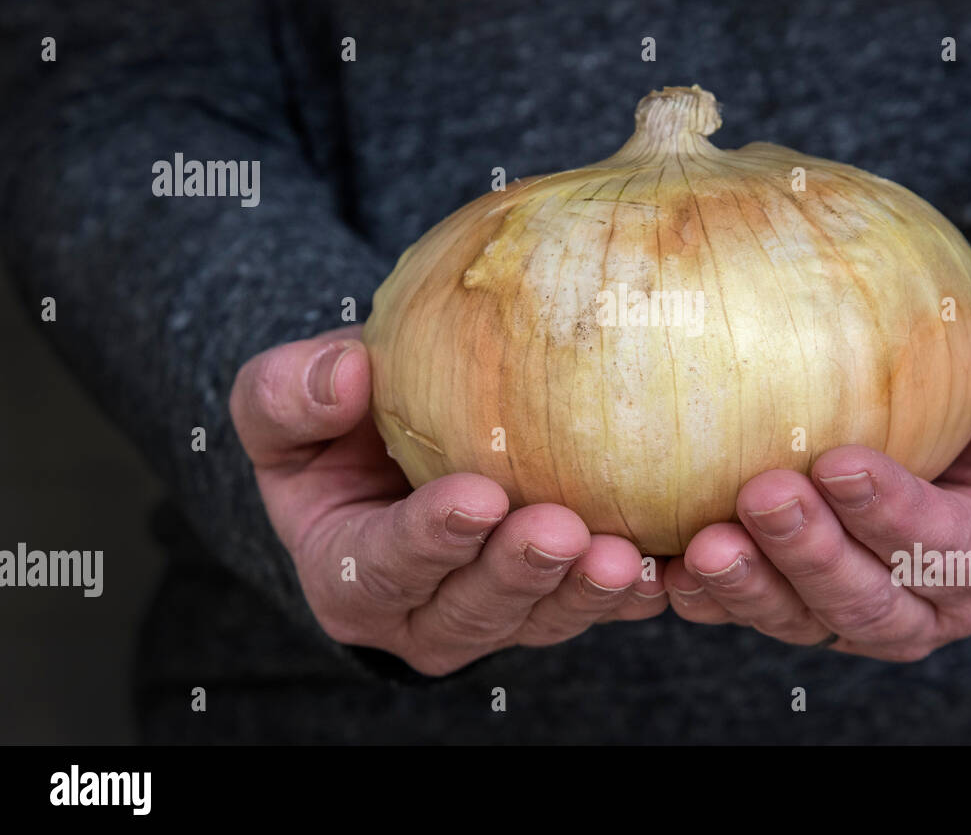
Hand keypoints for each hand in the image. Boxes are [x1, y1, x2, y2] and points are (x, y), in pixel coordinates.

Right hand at [229, 327, 666, 675]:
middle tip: (563, 530)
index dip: (430, 538)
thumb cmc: (332, 431)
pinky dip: (629, 593)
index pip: (384, 565)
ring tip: (622, 554)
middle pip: (472, 607)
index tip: (477, 497)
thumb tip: (346, 373)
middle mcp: (420, 612)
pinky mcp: (547, 604)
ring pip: (538, 619)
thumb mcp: (281, 406)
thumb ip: (291, 393)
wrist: (384, 460)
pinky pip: (591, 609)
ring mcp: (491, 616)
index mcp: (349, 571)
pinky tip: (665, 564)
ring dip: (582, 592)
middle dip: (518, 572)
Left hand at [664, 329, 970, 660]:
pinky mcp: (790, 599)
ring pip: (797, 619)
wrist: (967, 452)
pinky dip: (702, 596)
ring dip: (748, 587)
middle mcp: (918, 605)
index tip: (841, 463)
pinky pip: (743, 608)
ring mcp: (847, 609)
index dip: (894, 515)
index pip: (945, 550)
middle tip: (763, 495)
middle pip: (863, 603)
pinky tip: (659, 561)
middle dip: (811, 555)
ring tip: (704, 543)